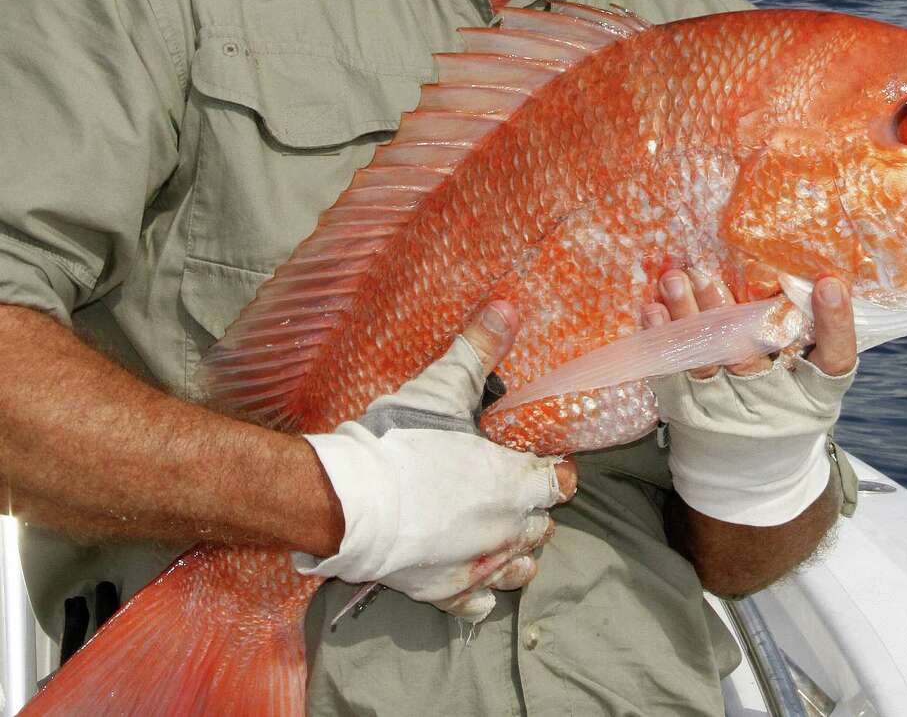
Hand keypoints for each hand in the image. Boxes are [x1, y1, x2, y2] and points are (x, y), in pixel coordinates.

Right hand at [296, 302, 577, 621]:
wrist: (345, 501)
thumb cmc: (396, 443)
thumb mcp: (440, 389)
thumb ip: (478, 350)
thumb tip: (508, 305)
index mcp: (513, 483)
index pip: (559, 484)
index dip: (554, 472)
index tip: (540, 463)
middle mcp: (506, 531)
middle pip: (542, 526)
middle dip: (533, 509)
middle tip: (510, 492)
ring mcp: (478, 566)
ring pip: (521, 566)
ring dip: (518, 550)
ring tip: (500, 531)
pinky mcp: (445, 593)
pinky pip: (483, 603)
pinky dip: (485, 591)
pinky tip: (476, 576)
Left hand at [642, 270, 856, 526]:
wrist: (749, 482)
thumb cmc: (786, 413)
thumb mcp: (814, 388)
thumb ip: (814, 340)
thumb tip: (803, 275)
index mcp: (815, 397)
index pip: (836, 358)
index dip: (836, 323)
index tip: (830, 285)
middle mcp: (775, 408)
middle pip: (753, 356)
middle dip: (727, 312)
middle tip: (706, 273)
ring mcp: (729, 415)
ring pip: (706, 363)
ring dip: (687, 319)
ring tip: (674, 281)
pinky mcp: (692, 417)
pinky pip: (673, 377)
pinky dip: (661, 342)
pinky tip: (652, 312)